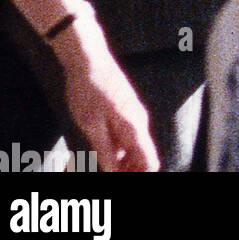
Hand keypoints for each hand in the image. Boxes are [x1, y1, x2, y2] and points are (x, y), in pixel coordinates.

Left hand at [53, 13, 158, 171]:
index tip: (120, 180)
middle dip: (127, 171)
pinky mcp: (126, 107)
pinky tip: (96, 148)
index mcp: (134, 128)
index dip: (139, 177)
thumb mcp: (91, 127)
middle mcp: (140, 121)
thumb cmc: (88, 92)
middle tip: (104, 174)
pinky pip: (128, 135)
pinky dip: (117, 147)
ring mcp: (134, 112)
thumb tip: (114, 174)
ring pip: (134, 146)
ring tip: (95, 165)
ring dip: (120, 161)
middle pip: (143, 157)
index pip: (150, 162)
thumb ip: (105, 153)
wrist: (88, 59)